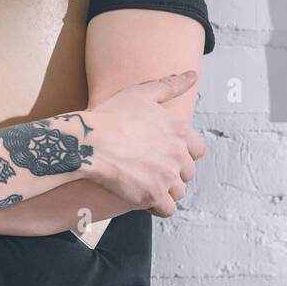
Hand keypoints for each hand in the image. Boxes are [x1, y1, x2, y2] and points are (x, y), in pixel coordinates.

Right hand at [84, 70, 206, 218]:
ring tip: (143, 184)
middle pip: (188, 173)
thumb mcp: (140, 93)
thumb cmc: (109, 116)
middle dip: (172, 173)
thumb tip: (192, 75)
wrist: (88, 142)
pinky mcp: (154, 195)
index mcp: (179, 129)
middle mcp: (178, 153)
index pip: (198, 150)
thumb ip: (170, 85)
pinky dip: (157, 207)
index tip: (164, 155)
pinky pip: (167, 209)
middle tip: (149, 170)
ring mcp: (167, 176)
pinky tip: (142, 199)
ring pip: (178, 192)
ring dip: (164, 191)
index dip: (182, 154)